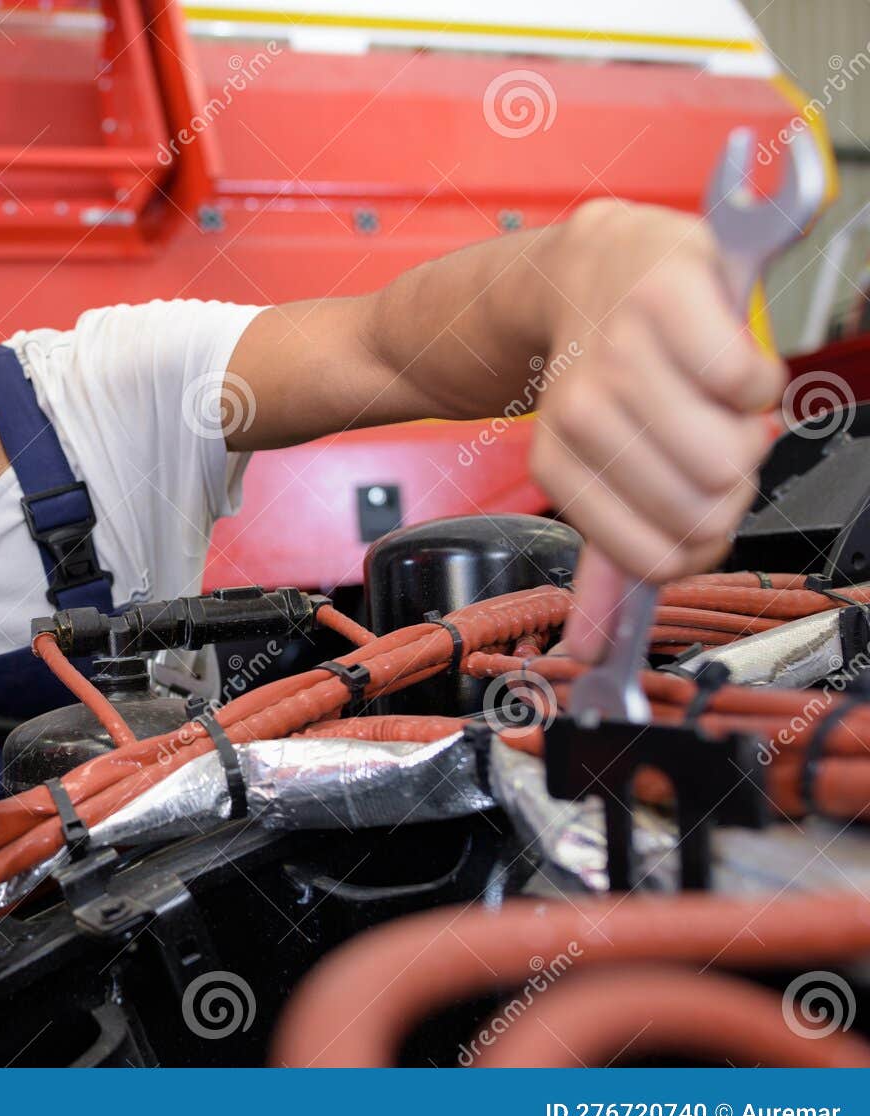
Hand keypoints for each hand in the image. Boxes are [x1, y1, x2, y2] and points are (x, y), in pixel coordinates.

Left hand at [530, 201, 785, 658]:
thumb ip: (605, 555)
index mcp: (560, 461)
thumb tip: (596, 646)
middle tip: (701, 440)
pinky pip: (753, 381)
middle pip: (709, 508)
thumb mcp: (594, 465)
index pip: (661, 558)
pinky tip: (722, 358)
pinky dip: (757, 376)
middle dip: (724, 483)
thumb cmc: (604, 369)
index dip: (697, 541)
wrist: (587, 267)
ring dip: (742, 431)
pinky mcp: (674, 298)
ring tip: (709, 400)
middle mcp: (584, 410)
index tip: (690, 504)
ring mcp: (625, 352)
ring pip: (734, 452)